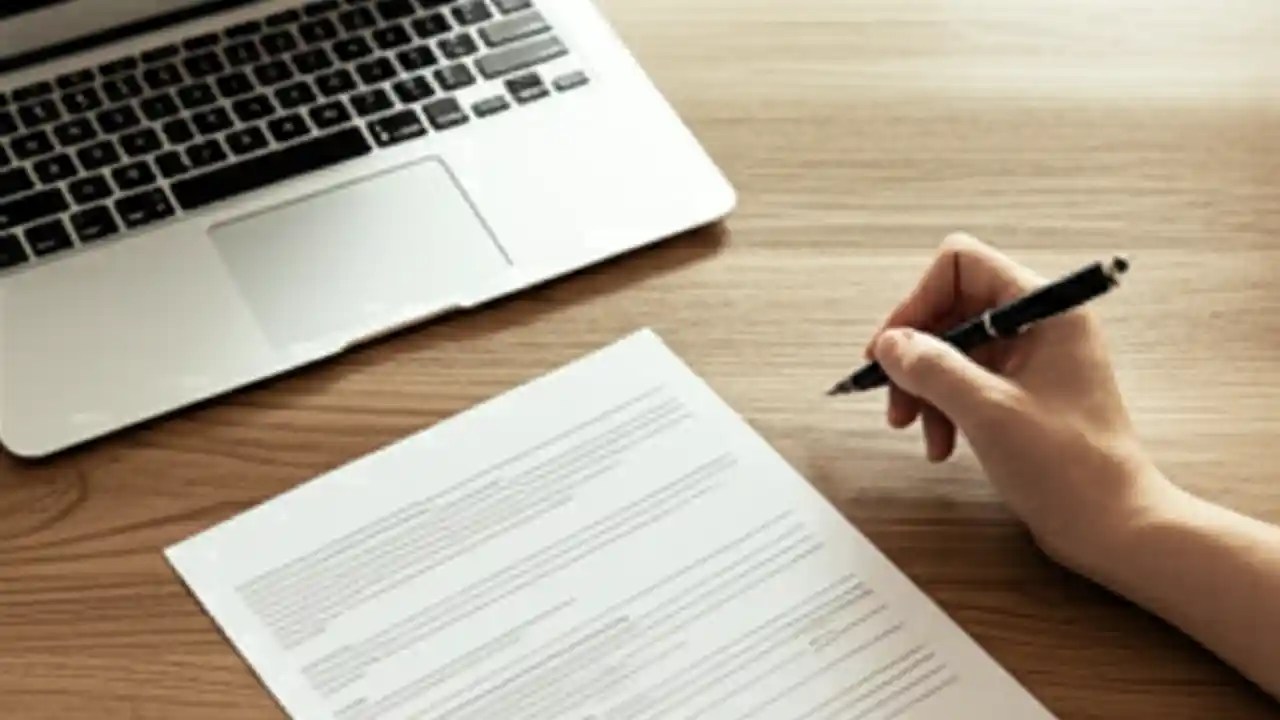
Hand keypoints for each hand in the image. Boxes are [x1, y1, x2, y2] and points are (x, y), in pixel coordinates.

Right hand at [866, 233, 1173, 571]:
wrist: (1113, 527)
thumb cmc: (1067, 467)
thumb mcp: (987, 411)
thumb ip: (932, 368)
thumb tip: (888, 343)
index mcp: (1045, 309)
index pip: (962, 265)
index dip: (919, 301)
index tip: (894, 350)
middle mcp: (1039, 324)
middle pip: (951, 309)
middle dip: (916, 353)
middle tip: (893, 399)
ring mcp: (1031, 360)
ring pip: (951, 349)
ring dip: (923, 386)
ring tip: (912, 430)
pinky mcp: (1022, 394)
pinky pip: (965, 382)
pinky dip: (942, 408)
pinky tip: (940, 445)